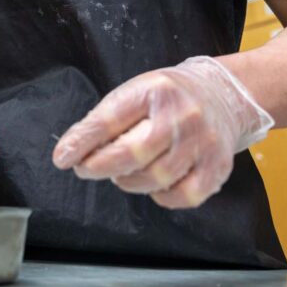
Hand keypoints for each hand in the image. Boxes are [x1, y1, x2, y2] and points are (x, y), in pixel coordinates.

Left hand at [52, 56, 273, 208]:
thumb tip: (74, 149)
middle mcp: (181, 116)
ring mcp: (202, 142)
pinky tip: (152, 185)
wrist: (224, 94)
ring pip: (155, 177)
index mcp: (154, 90)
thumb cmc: (169, 96)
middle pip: (133, 152)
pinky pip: (183, 195)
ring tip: (120, 173)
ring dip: (128, 181)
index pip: (110, 119)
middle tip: (85, 169)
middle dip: (101, 166)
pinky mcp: (217, 167)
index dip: (82, 142)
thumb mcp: (136, 91)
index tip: (62, 158)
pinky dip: (161, 196)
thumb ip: (108, 118)